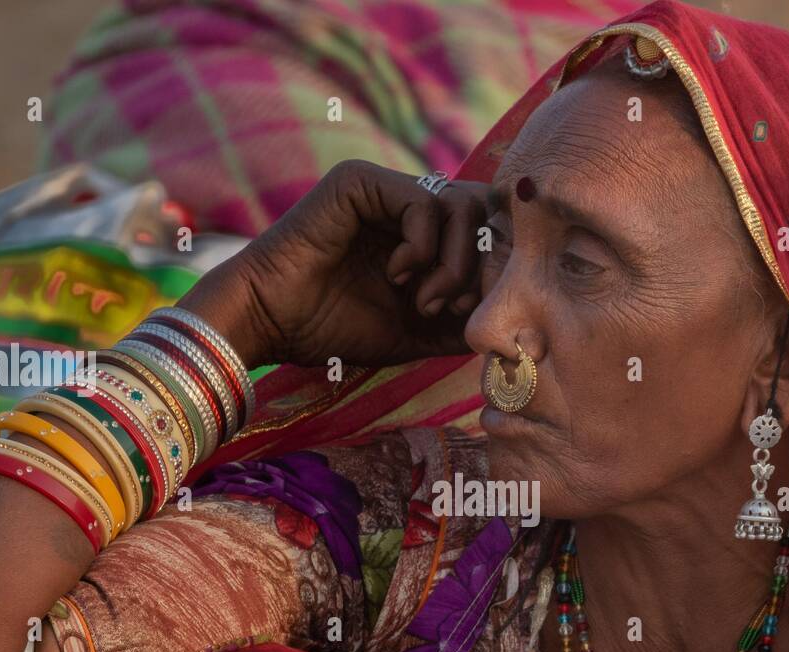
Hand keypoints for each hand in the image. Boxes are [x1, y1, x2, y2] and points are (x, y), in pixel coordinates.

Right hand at [178, 160, 488, 370]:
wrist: (273, 321)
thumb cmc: (336, 329)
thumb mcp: (419, 332)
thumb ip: (463, 320)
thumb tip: (515, 323)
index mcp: (422, 237)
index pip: (485, 232)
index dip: (495, 268)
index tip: (478, 312)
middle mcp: (407, 206)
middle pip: (483, 216)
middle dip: (479, 269)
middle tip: (453, 307)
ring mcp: (386, 190)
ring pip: (462, 206)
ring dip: (454, 263)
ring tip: (426, 299)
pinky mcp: (363, 181)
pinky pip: (425, 201)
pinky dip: (424, 247)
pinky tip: (397, 274)